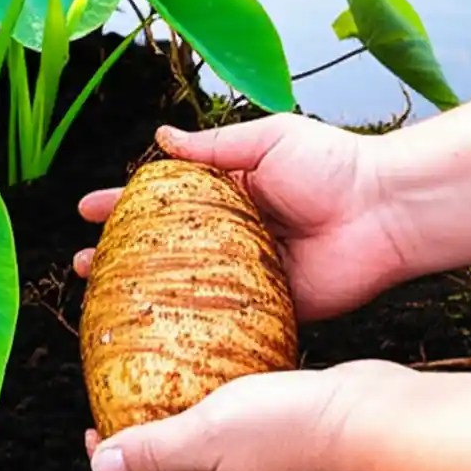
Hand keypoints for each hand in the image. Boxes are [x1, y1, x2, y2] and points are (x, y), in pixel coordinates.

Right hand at [74, 114, 409, 322]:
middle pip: (162, 248)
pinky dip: (193, 327)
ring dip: (142, 294)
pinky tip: (160, 334)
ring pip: (184, 286)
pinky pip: (225, 319)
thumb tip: (161, 136)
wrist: (387, 210)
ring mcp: (247, 274)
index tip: (86, 209)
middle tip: (82, 264)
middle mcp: (230, 236)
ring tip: (101, 299)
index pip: (161, 200)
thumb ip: (214, 146)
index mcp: (228, 194)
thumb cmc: (336, 166)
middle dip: (119, 257)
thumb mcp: (268, 139)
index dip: (121, 205)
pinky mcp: (270, 308)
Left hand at [82, 359, 414, 470]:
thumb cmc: (290, 433)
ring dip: (172, 417)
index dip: (109, 463)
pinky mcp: (271, 435)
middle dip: (137, 439)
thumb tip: (101, 468)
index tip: (95, 427)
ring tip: (155, 379)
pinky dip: (210, 402)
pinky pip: (228, 423)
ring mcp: (251, 463)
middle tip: (119, 396)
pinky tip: (206, 371)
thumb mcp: (205, 438)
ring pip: (196, 445)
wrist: (368, 419)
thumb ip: (151, 453)